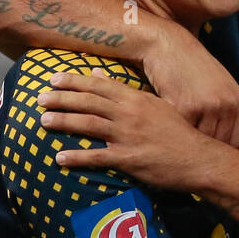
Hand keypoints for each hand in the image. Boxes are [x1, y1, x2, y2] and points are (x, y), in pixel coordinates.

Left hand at [38, 69, 225, 189]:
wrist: (199, 157)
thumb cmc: (180, 132)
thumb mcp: (157, 106)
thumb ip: (129, 94)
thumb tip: (104, 79)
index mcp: (136, 98)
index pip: (99, 85)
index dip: (75, 81)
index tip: (55, 78)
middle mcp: (129, 114)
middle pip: (88, 102)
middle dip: (61, 98)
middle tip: (40, 97)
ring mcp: (127, 136)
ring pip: (88, 125)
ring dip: (63, 122)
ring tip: (42, 121)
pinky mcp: (128, 158)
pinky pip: (97, 157)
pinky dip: (76, 157)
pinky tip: (60, 158)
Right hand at [141, 20, 238, 147]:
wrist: (168, 45)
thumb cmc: (192, 66)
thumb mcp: (220, 86)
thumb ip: (227, 111)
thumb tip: (233, 145)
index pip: (236, 141)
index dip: (222, 152)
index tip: (209, 158)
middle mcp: (227, 104)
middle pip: (219, 144)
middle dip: (204, 152)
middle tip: (191, 156)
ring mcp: (208, 106)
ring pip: (200, 141)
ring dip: (188, 145)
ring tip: (178, 148)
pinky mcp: (186, 107)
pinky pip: (182, 132)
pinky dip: (174, 135)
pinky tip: (167, 135)